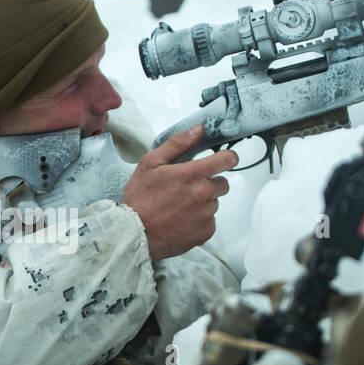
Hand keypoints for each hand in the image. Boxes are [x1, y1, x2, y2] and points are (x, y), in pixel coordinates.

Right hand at [122, 125, 236, 261]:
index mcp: (192, 174)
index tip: (220, 161)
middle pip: (222, 183)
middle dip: (209, 183)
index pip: (227, 160)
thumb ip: (177, 144)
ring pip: (214, 203)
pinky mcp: (206, 232)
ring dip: (203, 203)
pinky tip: (182, 220)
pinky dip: (200, 221)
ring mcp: (206, 215)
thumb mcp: (150, 163)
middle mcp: (203, 194)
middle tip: (187, 188)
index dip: (226, 158)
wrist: (135, 234)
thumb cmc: (140, 199)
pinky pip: (210, 222)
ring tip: (180, 207)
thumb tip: (199, 130)